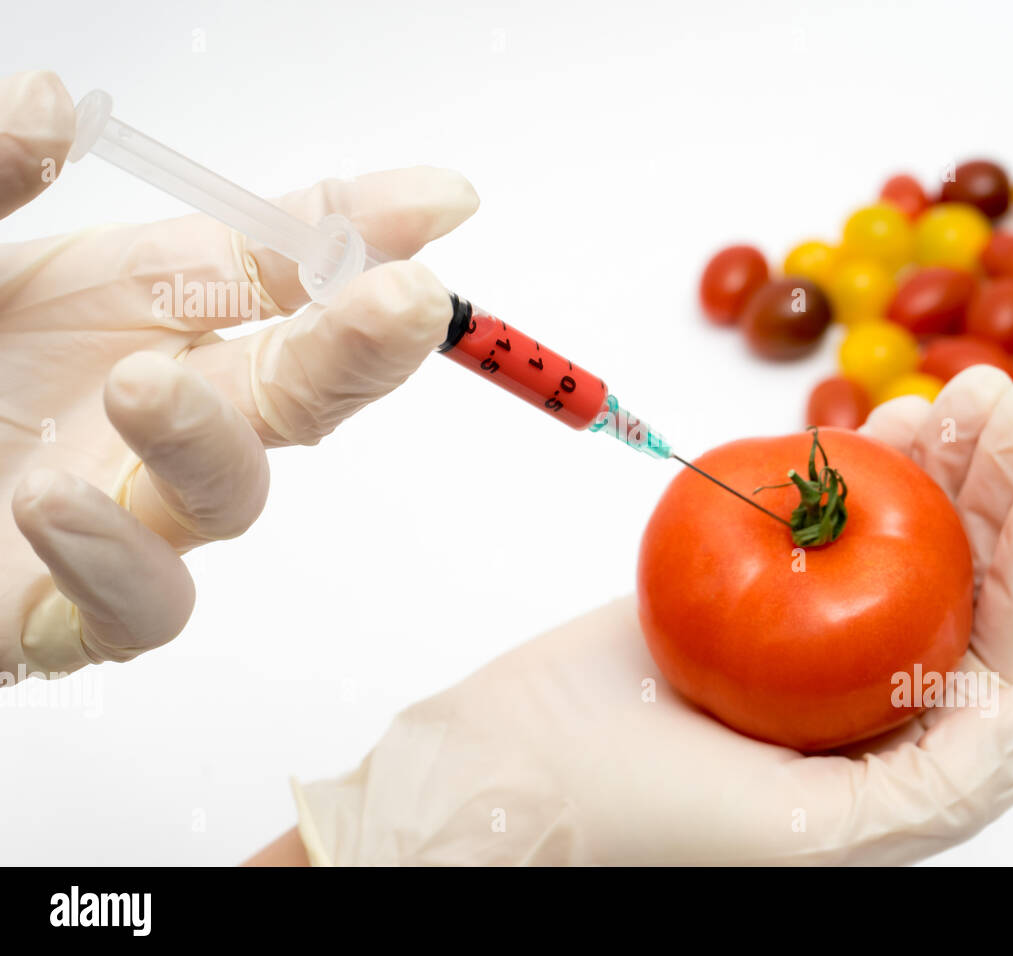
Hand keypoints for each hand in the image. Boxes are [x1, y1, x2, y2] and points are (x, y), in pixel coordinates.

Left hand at [0, 71, 476, 676]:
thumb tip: (57, 102)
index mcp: (141, 306)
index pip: (286, 264)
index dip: (365, 231)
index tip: (439, 204)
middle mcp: (157, 407)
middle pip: (303, 385)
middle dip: (366, 345)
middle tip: (401, 304)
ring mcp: (125, 513)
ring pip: (234, 498)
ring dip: (209, 445)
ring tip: (141, 388)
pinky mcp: (72, 612)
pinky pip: (142, 610)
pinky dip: (115, 562)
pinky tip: (54, 504)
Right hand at [294, 367, 1012, 864]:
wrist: (520, 766)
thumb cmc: (650, 821)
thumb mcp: (814, 837)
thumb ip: (940, 788)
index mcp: (919, 753)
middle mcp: (886, 689)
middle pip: (979, 574)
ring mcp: (825, 627)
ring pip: (915, 530)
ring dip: (954, 456)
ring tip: (971, 391)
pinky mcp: (766, 578)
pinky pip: (833, 508)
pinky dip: (865, 459)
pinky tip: (895, 416)